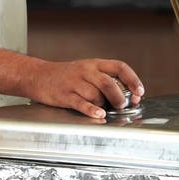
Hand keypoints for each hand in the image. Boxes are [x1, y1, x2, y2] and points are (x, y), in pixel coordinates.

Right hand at [24, 57, 143, 118]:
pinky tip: (99, 115)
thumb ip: (105, 80)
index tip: (139, 92)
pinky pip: (81, 103)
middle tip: (122, 106)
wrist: (39, 75)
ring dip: (104, 105)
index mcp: (94, 64)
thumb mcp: (87, 71)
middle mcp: (86, 71)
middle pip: (108, 83)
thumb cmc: (67, 76)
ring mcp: (74, 82)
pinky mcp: (64, 95)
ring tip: (104, 110)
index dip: (132, 79)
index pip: (119, 67)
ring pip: (96, 94)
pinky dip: (92, 110)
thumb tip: (127, 96)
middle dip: (119, 97)